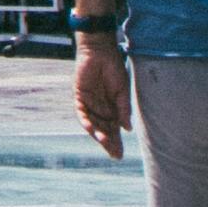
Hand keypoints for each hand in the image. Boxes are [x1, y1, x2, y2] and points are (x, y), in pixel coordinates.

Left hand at [72, 34, 129, 155]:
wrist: (100, 51)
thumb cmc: (113, 68)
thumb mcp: (122, 91)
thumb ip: (124, 109)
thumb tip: (128, 129)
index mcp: (112, 110)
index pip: (114, 131)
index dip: (116, 143)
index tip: (120, 155)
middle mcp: (100, 110)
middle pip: (104, 131)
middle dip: (108, 143)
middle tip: (114, 154)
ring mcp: (89, 104)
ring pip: (93, 125)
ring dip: (98, 134)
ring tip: (105, 142)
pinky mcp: (79, 97)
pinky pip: (81, 113)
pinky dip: (86, 121)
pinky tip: (91, 128)